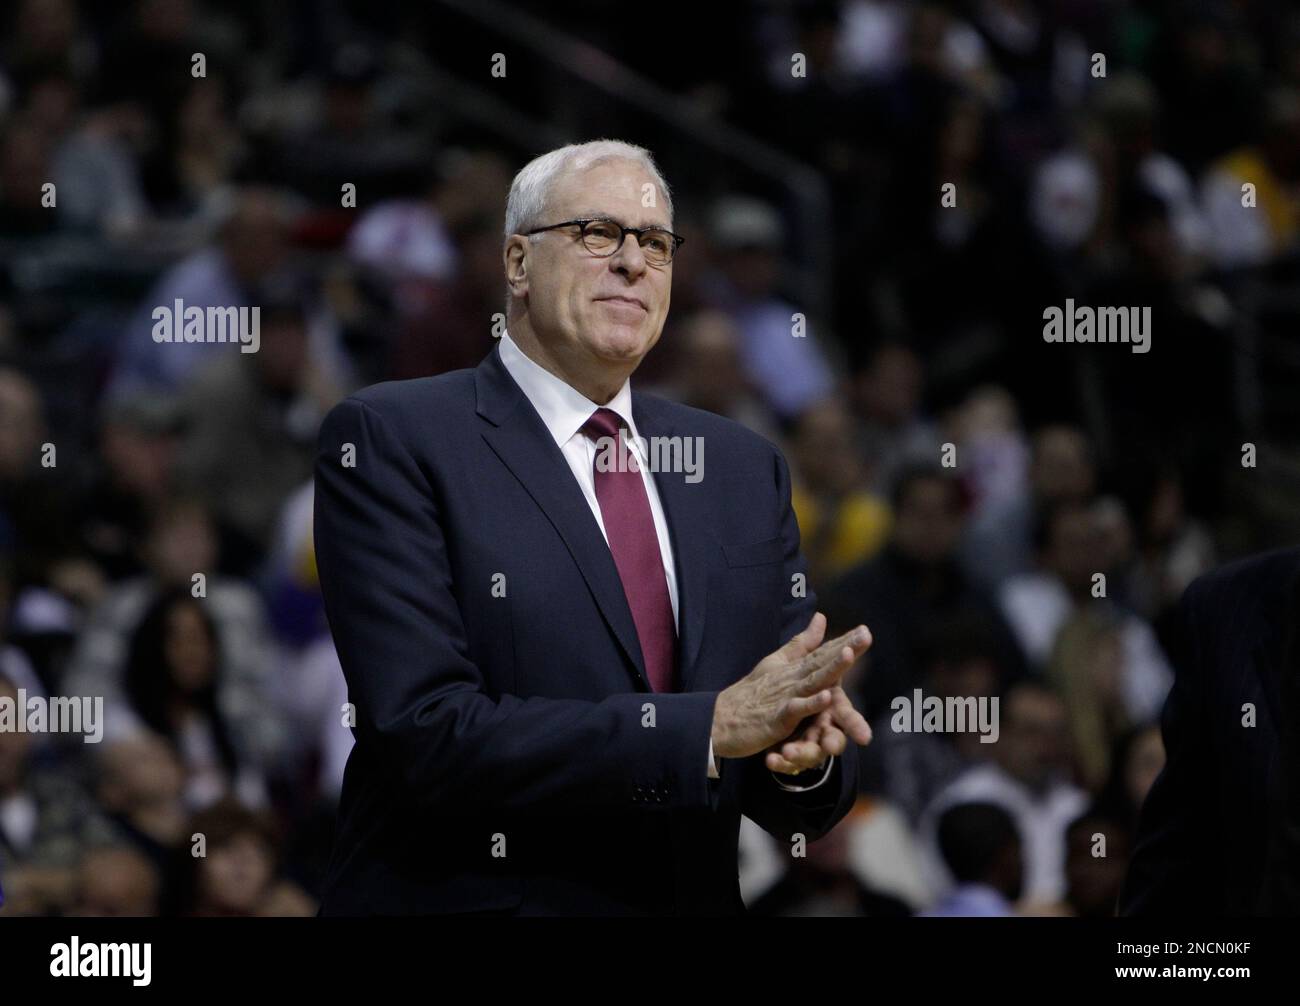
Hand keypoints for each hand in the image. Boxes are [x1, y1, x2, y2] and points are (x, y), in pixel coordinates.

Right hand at [711, 612, 871, 759]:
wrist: (719, 719)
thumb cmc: (749, 694)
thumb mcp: (775, 664)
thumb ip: (801, 644)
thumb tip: (821, 618)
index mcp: (793, 669)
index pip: (822, 652)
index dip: (844, 641)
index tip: (865, 630)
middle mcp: (791, 679)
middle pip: (822, 661)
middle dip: (845, 648)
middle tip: (865, 635)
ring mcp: (785, 696)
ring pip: (812, 681)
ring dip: (830, 667)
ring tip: (848, 654)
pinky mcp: (777, 717)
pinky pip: (796, 709)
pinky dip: (811, 703)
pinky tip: (827, 697)